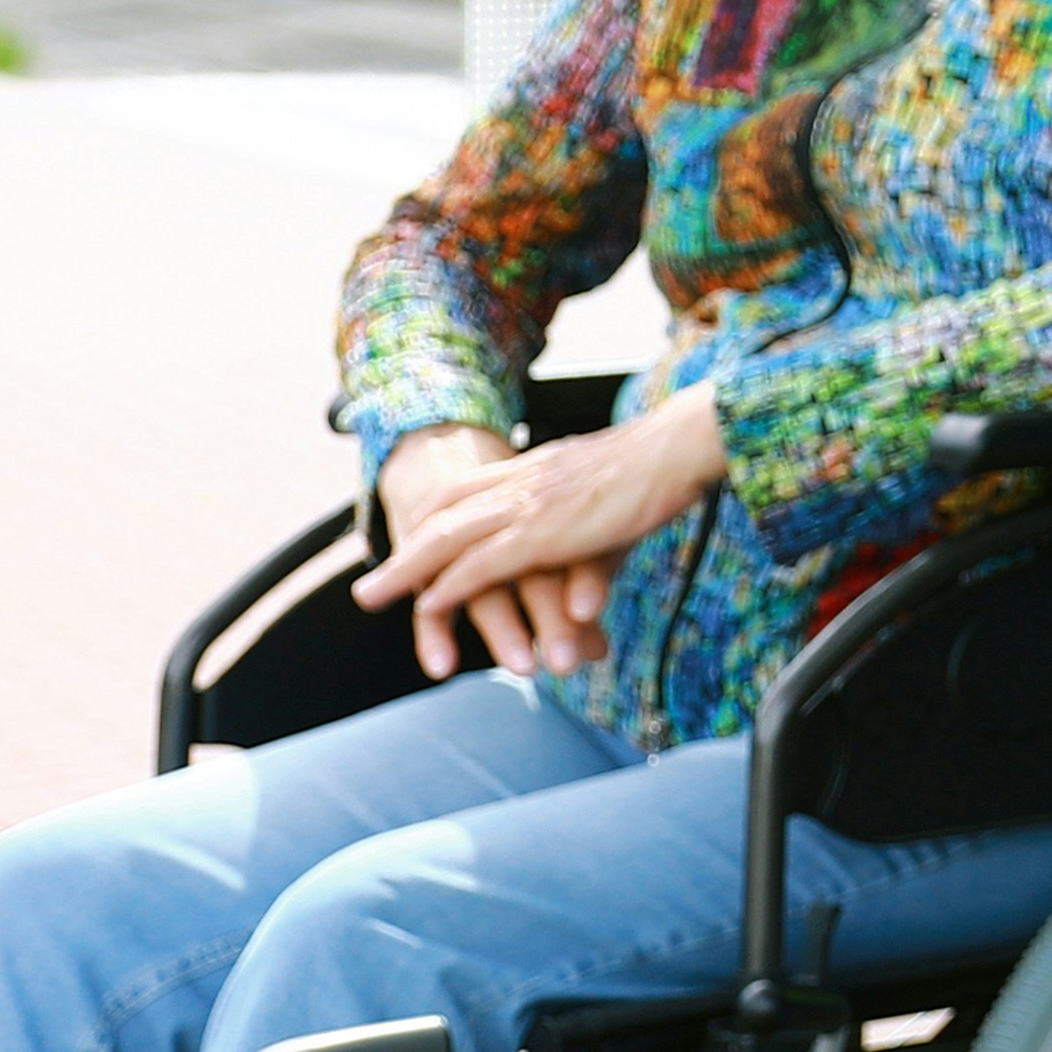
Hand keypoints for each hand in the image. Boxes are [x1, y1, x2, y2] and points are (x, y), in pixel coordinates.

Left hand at [348, 395, 722, 681]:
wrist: (682, 446)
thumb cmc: (669, 457)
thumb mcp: (618, 472)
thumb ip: (595, 494)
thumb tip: (602, 506)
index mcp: (540, 464)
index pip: (468, 485)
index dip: (434, 514)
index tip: (409, 536)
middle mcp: (524, 480)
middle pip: (444, 513)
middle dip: (403, 549)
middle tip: (369, 584)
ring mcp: (529, 506)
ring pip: (448, 539)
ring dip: (406, 571)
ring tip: (372, 598)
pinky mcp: (543, 533)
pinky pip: (482, 563)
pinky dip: (449, 585)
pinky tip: (427, 605)